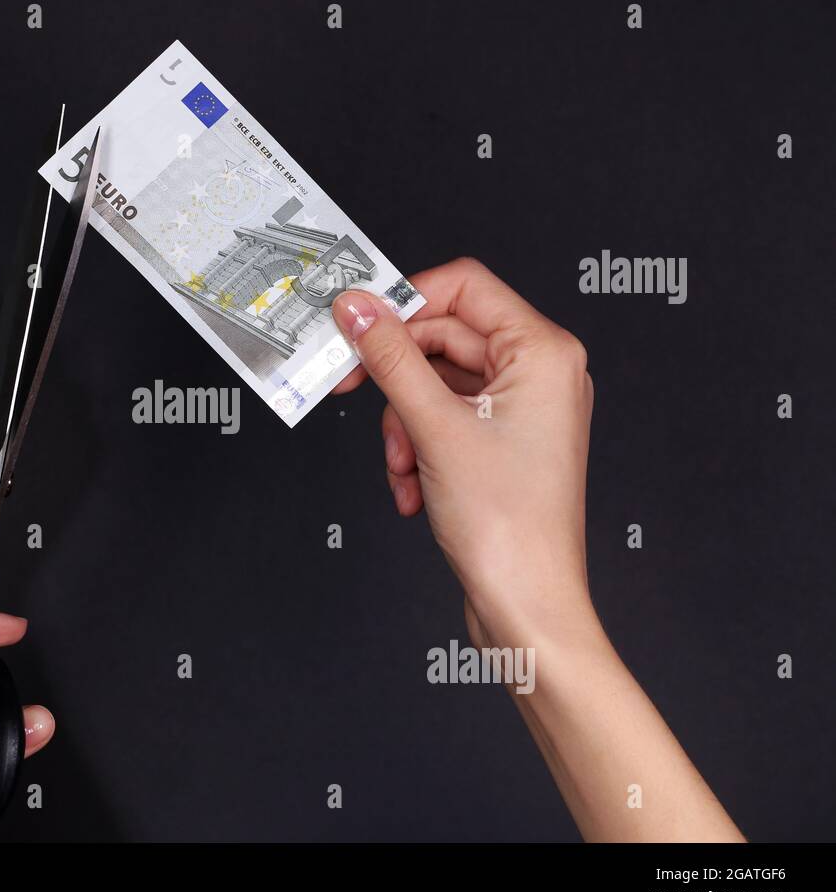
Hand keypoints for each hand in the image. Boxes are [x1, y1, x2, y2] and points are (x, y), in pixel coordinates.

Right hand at [333, 258, 741, 840]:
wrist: (526, 605)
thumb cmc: (510, 528)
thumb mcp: (434, 428)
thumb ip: (391, 359)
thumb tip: (359, 308)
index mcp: (542, 352)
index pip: (464, 286)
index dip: (404, 301)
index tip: (358, 322)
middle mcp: (538, 373)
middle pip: (442, 338)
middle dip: (397, 380)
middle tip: (349, 390)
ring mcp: (520, 410)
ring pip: (434, 384)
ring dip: (402, 424)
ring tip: (403, 465)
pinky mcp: (500, 443)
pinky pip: (441, 419)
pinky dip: (416, 447)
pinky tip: (413, 486)